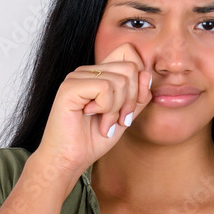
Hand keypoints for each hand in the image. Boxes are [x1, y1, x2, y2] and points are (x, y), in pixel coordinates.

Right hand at [34, 42, 151, 177]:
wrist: (68, 160)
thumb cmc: (92, 140)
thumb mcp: (125, 116)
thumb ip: (138, 96)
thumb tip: (146, 75)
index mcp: (99, 74)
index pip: (129, 53)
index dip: (139, 80)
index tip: (129, 108)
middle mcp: (88, 71)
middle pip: (130, 67)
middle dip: (131, 99)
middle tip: (118, 120)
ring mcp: (77, 76)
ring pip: (120, 80)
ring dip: (116, 109)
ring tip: (104, 123)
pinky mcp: (70, 87)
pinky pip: (105, 88)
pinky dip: (105, 108)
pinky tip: (90, 116)